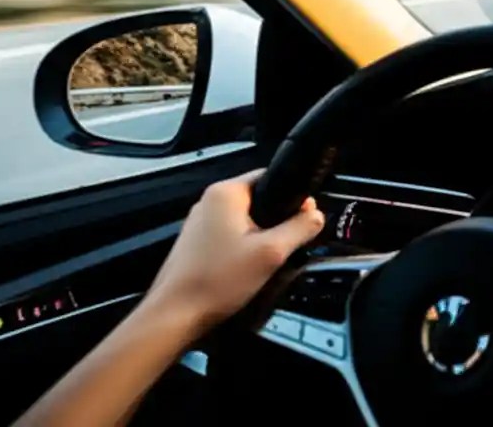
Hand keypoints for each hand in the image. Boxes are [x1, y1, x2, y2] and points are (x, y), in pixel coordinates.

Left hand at [144, 169, 325, 333]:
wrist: (175, 316)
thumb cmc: (220, 280)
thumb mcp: (271, 253)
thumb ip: (300, 229)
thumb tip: (317, 215)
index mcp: (225, 192)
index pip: (270, 177)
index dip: (294, 197)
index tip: (306, 220)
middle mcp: (209, 201)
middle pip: (259, 200)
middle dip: (278, 221)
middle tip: (289, 246)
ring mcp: (199, 223)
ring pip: (246, 221)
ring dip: (262, 237)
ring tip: (268, 261)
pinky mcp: (196, 244)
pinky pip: (231, 236)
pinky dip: (244, 248)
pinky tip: (247, 269)